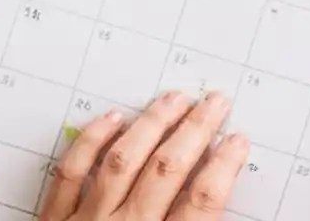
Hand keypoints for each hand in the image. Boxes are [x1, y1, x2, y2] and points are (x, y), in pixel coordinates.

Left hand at [39, 91, 248, 220]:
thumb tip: (211, 210)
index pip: (201, 203)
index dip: (224, 167)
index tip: (238, 142)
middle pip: (166, 170)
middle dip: (195, 130)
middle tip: (216, 102)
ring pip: (121, 161)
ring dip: (151, 124)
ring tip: (173, 99)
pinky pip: (71, 172)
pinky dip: (91, 141)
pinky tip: (111, 119)